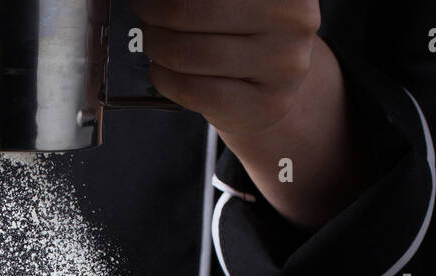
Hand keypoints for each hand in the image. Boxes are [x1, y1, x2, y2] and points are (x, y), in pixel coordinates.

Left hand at [131, 0, 320, 134]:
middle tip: (144, 15)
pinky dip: (165, 79)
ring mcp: (284, 65)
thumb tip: (153, 1)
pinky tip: (160, 71)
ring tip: (152, 42)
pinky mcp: (267, 104)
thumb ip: (199, 1)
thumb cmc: (245, 33)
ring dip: (155, 47)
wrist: (273, 82)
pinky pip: (195, 90)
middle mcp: (292, 20)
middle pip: (187, 11)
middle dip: (153, 15)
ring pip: (188, 53)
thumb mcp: (232, 3)